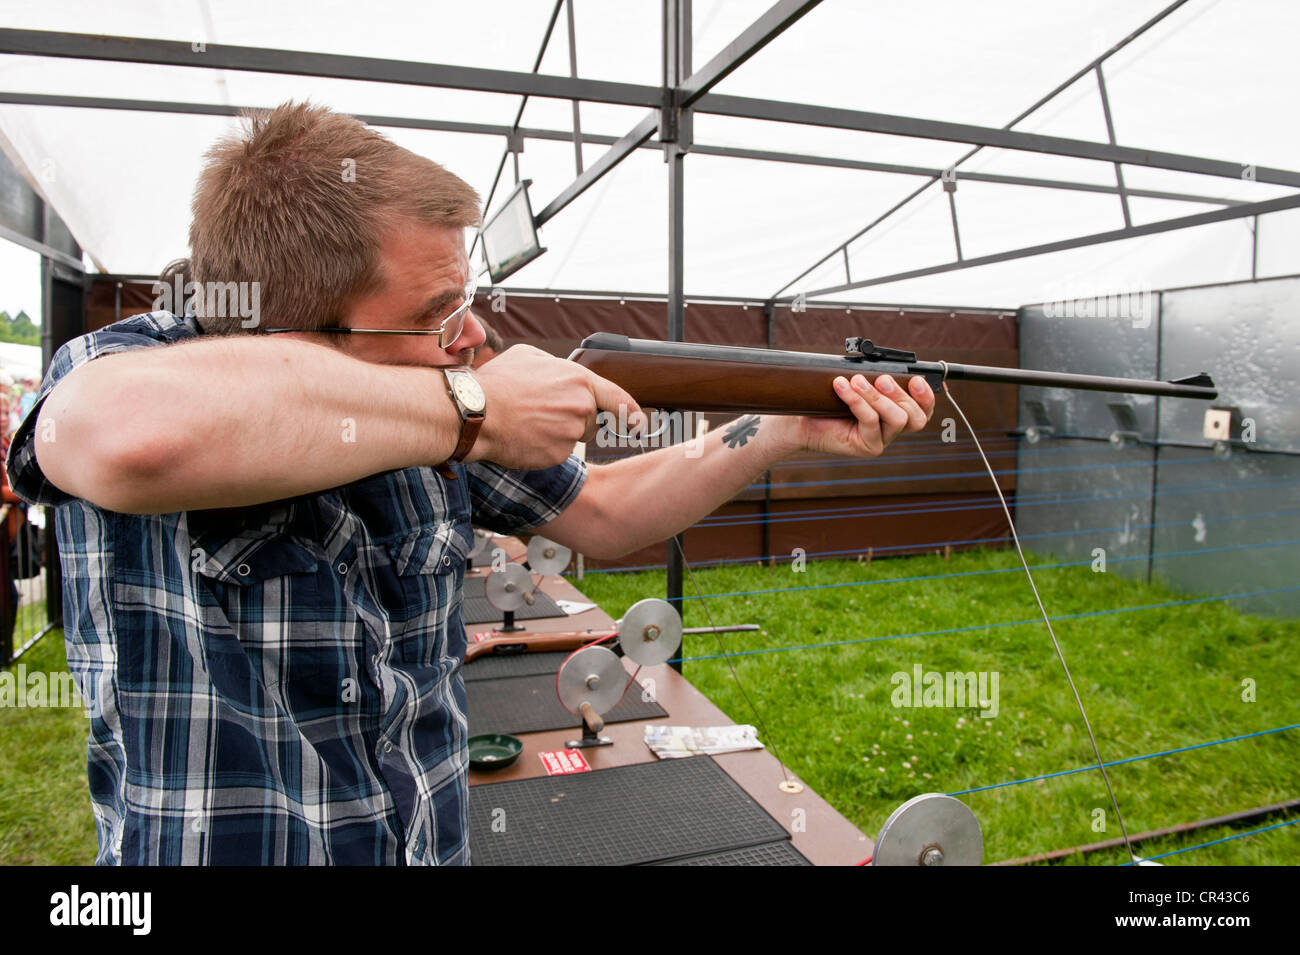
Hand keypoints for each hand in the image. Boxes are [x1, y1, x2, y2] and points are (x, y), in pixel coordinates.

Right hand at [468, 344, 643, 469]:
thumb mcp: (528, 357)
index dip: (631, 412)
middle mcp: (581, 407)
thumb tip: (562, 372)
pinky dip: (545, 448)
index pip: (619, 399)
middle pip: (592, 420)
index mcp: (579, 380)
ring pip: (574, 437)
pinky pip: (558, 452)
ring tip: (529, 421)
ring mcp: (571, 433)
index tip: (638, 422)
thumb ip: (556, 366)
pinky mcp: (558, 454)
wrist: (477, 413)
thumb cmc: (498, 383)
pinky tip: (525, 436)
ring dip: (558, 433)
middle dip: (576, 420)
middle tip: (544, 413)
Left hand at [796, 373, 934, 457]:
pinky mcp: (867, 447)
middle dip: (901, 394)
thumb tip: (884, 368)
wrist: (802, 422)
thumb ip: (873, 378)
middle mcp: (892, 429)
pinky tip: (843, 387)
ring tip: (857, 381)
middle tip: (883, 379)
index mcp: (896, 413)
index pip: (923, 410)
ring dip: (878, 397)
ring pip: (897, 419)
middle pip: (915, 417)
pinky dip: (857, 401)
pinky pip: (870, 421)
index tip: (916, 379)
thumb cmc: (829, 401)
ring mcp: (881, 440)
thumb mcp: (856, 384)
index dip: (926, 396)